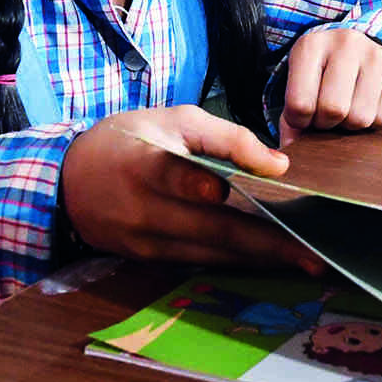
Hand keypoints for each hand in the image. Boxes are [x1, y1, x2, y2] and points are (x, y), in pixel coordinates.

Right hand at [60, 105, 319, 272]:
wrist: (69, 181)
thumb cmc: (130, 139)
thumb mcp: (174, 120)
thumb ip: (227, 137)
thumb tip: (278, 165)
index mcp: (143, 163)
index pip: (170, 174)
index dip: (195, 185)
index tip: (222, 193)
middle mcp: (142, 209)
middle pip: (209, 229)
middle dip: (264, 243)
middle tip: (312, 254)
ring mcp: (144, 243)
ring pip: (211, 253)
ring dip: (260, 259)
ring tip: (306, 261)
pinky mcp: (149, 261)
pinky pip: (200, 262)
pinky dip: (237, 261)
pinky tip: (271, 261)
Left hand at [278, 28, 381, 145]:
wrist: (362, 48)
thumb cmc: (323, 73)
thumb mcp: (299, 82)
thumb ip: (290, 117)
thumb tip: (290, 149)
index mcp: (311, 45)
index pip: (300, 104)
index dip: (299, 121)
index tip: (304, 115)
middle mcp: (346, 44)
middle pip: (333, 110)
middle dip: (326, 123)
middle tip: (326, 115)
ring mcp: (376, 56)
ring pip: (360, 118)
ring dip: (350, 125)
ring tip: (346, 109)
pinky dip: (373, 122)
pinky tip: (367, 106)